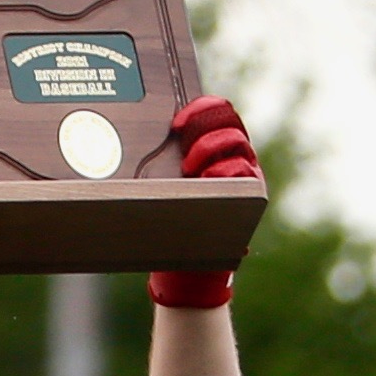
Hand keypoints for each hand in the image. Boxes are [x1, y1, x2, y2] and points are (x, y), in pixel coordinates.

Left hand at [150, 96, 259, 307]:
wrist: (187, 268)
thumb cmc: (172, 222)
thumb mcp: (164, 186)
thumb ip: (161, 162)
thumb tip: (125, 137)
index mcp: (214, 145)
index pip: (217, 110)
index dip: (199, 107)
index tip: (175, 121)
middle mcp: (233, 154)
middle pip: (228, 118)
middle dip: (203, 124)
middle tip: (181, 140)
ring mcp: (244, 173)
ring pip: (237, 141)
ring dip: (210, 147)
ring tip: (190, 167)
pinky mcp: (250, 195)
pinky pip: (245, 171)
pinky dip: (225, 170)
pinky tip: (208, 178)